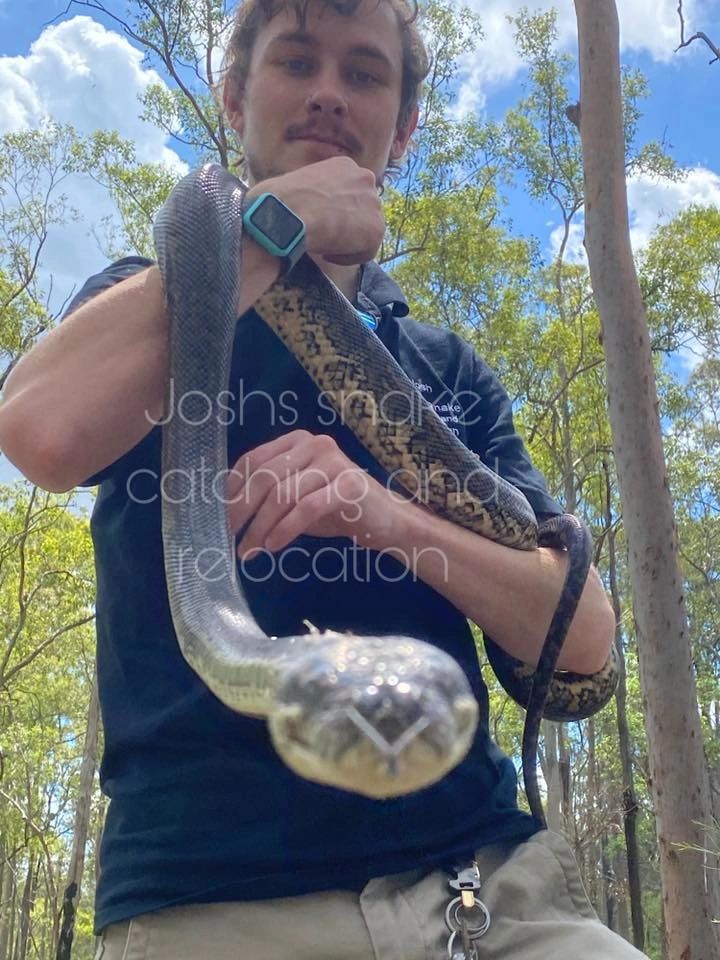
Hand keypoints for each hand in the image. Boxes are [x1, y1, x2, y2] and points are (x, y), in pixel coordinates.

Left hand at [225, 430, 402, 560]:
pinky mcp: (348, 485)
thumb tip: (227, 514)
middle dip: (241, 511)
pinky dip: (284, 530)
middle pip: (264, 477)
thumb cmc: (335, 509)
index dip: (232, 490)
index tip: (219, 517)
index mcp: (297, 440)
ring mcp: (333, 462)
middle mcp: (314, 444)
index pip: (253, 460)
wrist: (384, 519)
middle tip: (228, 537)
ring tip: (249, 550)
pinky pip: (306, 509)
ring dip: (260, 527)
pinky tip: (273, 547)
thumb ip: (267, 495)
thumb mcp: (295, 496)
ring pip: (282, 495)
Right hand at [244, 158, 384, 265]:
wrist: (287, 213)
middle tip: (326, 237)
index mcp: (345, 165)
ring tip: (325, 248)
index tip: (322, 221)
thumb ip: (314, 191)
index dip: (337, 210)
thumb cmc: (280, 199)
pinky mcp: (376, 228)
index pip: (351, 191)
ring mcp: (374, 203)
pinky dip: (348, 257)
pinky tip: (328, 255)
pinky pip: (367, 251)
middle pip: (362, 209)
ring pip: (366, 230)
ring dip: (348, 242)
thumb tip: (306, 206)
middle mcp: (365, 178)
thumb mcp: (298, 182)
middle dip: (346, 225)